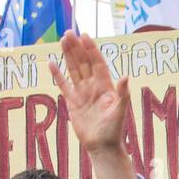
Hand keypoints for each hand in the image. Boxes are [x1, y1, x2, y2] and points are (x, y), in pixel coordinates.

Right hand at [50, 31, 130, 154]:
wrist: (102, 146)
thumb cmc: (114, 130)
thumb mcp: (121, 111)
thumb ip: (123, 93)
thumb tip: (126, 76)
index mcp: (105, 86)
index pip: (97, 63)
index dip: (91, 49)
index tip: (85, 36)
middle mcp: (93, 86)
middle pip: (83, 62)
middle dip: (77, 47)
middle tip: (69, 32)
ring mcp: (82, 93)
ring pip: (73, 70)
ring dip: (68, 55)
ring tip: (62, 40)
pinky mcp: (72, 102)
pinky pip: (63, 85)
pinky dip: (58, 75)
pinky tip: (52, 63)